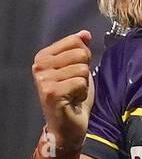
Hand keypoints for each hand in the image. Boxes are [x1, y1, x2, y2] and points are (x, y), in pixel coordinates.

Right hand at [32, 31, 94, 152]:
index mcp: (44, 56)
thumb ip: (80, 50)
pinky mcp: (51, 92)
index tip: (75, 72)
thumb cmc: (74, 97)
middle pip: (81, 54)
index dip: (84, 57)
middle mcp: (39, 65)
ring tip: (73, 93)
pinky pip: (81, 82)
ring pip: (82, 69)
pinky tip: (72, 100)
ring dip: (84, 84)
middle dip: (85, 72)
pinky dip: (82, 93)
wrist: (68, 125)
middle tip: (75, 86)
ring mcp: (43, 78)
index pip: (75, 41)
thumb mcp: (79, 69)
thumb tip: (85, 33)